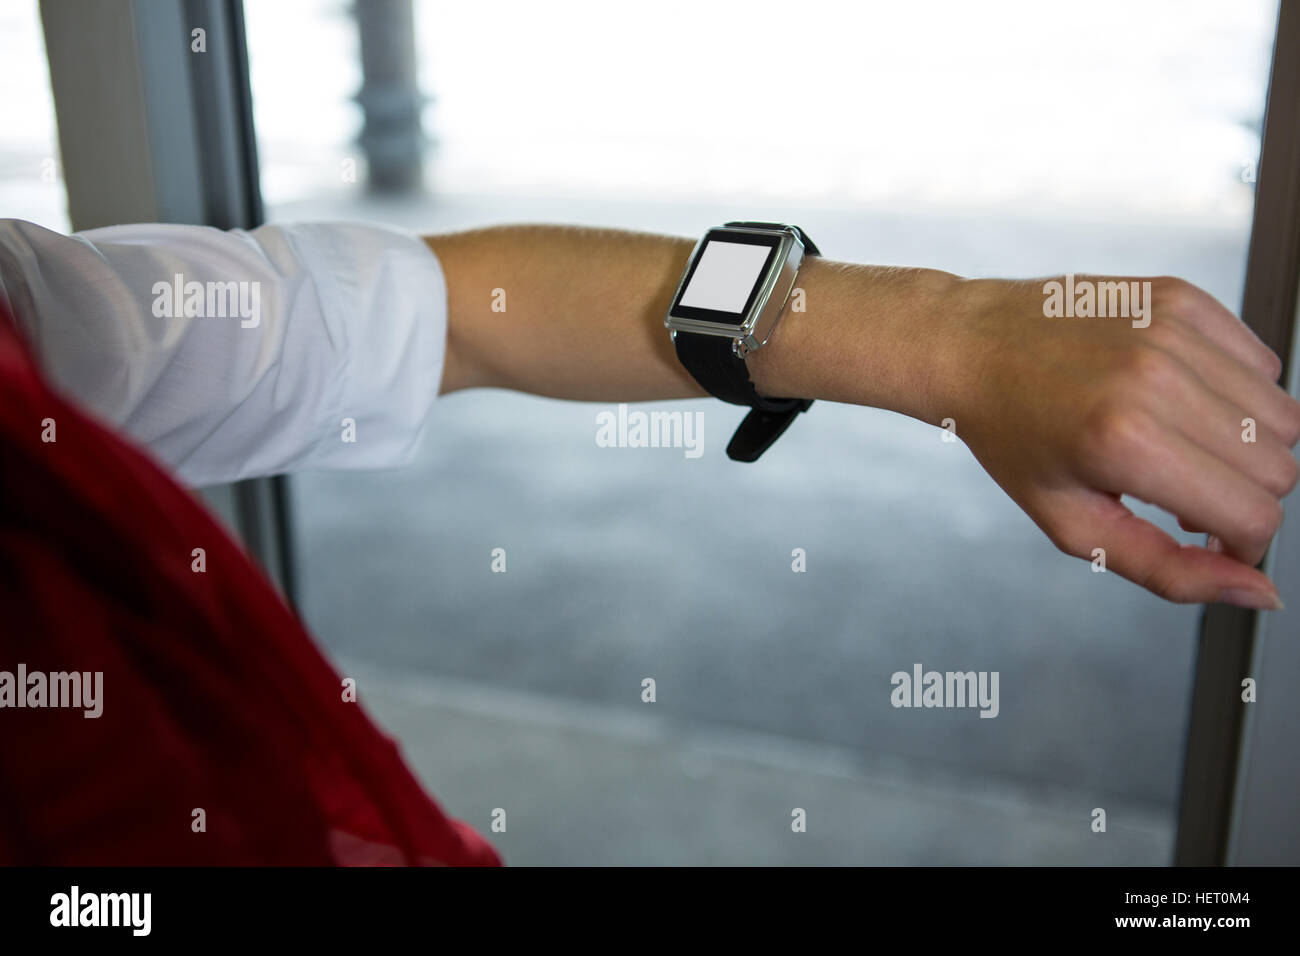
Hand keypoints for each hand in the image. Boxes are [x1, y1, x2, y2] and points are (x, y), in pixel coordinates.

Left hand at [946, 275, 1299, 606]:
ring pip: (1282, 416)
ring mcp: (1172, 330)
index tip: (1208, 539)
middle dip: (1241, 497)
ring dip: (1244, 448)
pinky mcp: (1181, 297)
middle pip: (1279, 466)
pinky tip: (1180, 403)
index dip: (1242, 543)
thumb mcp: (1074, 525)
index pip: (1254, 514)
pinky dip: (1237, 394)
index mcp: (1125, 441)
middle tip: (1182, 494)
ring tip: (1179, 449)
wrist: (971, 347)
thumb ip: (1169, 570)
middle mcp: (1156, 378)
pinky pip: (1263, 363)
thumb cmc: (1012, 437)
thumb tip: (1256, 592)